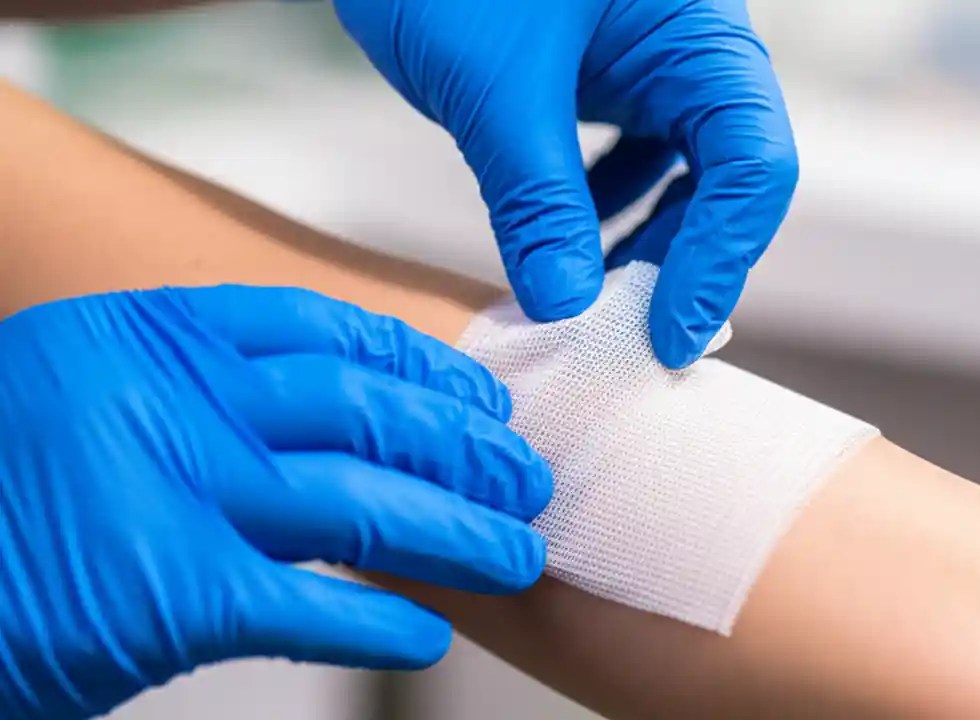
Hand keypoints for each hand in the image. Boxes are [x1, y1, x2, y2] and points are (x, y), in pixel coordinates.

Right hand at [0, 286, 551, 718]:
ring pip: (364, 502)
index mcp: (155, 335)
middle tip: (525, 476)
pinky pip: (315, 604)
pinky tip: (429, 637)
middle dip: (463, 448)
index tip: (478, 393)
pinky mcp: (175, 591)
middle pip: (365, 412)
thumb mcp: (99, 400)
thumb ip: (205, 394)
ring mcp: (178, 488)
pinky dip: (382, 625)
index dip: (418, 363)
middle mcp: (175, 397)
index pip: (325, 331)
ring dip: (458, 533)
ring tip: (517, 555)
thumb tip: (340, 417)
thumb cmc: (15, 496)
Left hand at [334, 0, 798, 368]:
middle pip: (729, 181)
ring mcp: (651, 65)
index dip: (719, 258)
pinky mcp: (608, 80)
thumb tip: (566, 309)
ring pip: (683, 180)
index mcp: (698, 30)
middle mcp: (690, 50)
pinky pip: (632, 164)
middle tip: (630, 341)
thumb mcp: (494, 87)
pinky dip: (605, 216)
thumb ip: (536, 201)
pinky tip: (566, 253)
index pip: (752, 161)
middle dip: (684, 264)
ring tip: (594, 310)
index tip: (667, 337)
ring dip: (647, 250)